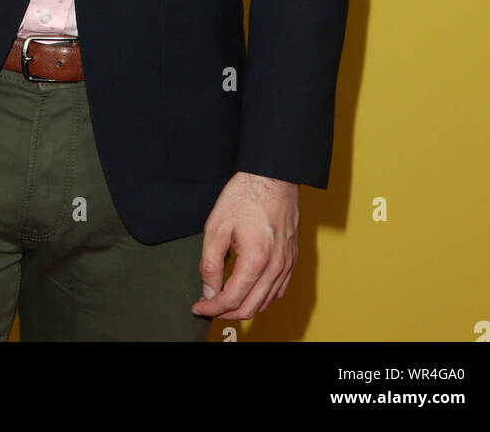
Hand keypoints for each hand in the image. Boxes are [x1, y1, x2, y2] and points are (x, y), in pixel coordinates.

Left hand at [192, 170, 298, 319]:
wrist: (273, 176)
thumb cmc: (244, 196)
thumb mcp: (216, 226)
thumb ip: (210, 263)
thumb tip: (209, 291)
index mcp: (255, 260)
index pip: (232, 299)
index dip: (211, 308)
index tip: (198, 307)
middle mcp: (275, 267)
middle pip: (250, 307)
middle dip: (225, 313)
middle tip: (208, 306)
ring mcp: (287, 263)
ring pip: (265, 302)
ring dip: (244, 306)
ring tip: (224, 300)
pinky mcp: (292, 258)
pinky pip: (278, 290)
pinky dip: (262, 297)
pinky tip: (248, 289)